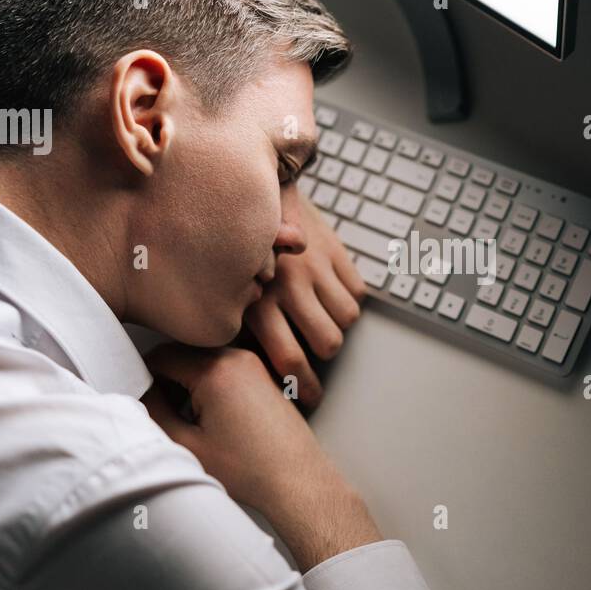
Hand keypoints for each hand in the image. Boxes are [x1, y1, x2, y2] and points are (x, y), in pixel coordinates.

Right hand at [140, 342, 381, 569]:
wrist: (297, 481)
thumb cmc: (248, 469)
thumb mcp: (186, 444)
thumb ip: (154, 412)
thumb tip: (140, 393)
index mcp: (216, 368)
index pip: (161, 355)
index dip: (142, 377)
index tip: (138, 399)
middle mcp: (238, 358)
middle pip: (184, 356)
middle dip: (166, 383)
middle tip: (161, 414)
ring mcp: (255, 366)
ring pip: (204, 364)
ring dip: (188, 386)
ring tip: (187, 422)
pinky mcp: (265, 378)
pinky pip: (225, 372)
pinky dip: (210, 389)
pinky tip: (211, 422)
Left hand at [242, 190, 365, 408]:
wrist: (257, 192)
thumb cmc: (240, 256)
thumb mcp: (231, 294)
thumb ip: (246, 331)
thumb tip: (263, 376)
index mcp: (258, 301)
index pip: (289, 359)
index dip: (304, 387)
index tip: (311, 397)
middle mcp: (289, 285)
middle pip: (328, 344)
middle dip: (325, 356)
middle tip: (317, 355)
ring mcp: (316, 267)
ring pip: (347, 320)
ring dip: (338, 326)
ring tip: (321, 319)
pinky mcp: (336, 251)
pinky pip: (359, 293)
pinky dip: (349, 301)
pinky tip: (330, 296)